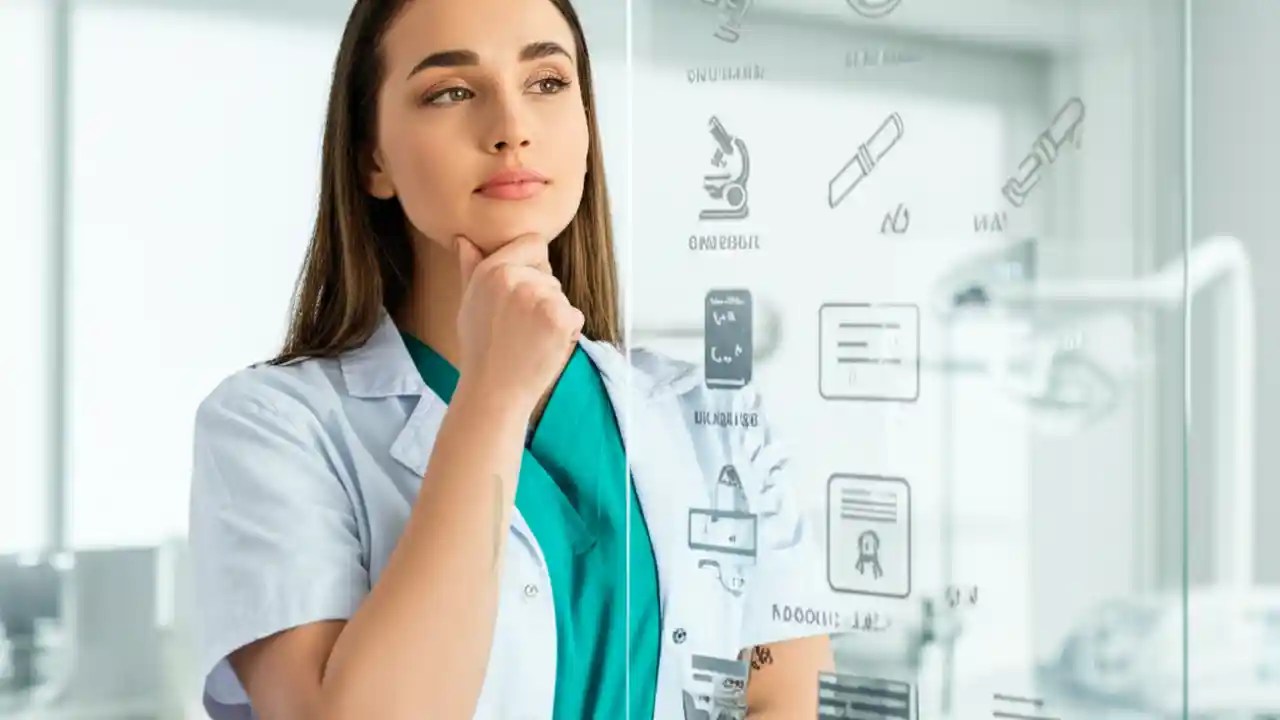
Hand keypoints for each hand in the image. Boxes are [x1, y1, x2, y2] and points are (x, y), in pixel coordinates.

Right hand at [454, 233, 583, 414]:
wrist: (494, 390)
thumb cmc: (480, 350)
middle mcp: (515, 278)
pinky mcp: (560, 317)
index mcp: (492, 270)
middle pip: (549, 274)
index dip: (533, 264)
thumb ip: (471, 268)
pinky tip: (544, 346)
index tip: (524, 289)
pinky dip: (566, 332)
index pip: (533, 244)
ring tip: (530, 339)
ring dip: (553, 315)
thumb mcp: (468, 303)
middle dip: (541, 295)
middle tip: (520, 326)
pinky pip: (574, 316)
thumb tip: (465, 239)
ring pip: (561, 296)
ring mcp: (540, 297)